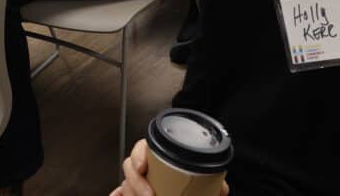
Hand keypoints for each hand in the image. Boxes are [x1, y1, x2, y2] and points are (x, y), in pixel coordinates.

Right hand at [111, 141, 226, 195]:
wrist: (186, 192)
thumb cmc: (189, 187)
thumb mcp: (201, 183)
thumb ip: (211, 184)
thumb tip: (222, 189)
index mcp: (158, 158)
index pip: (142, 148)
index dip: (138, 155)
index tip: (142, 166)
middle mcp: (143, 169)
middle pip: (129, 168)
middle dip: (135, 183)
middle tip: (149, 195)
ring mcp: (135, 184)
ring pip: (124, 184)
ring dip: (129, 192)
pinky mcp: (129, 194)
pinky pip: (117, 193)